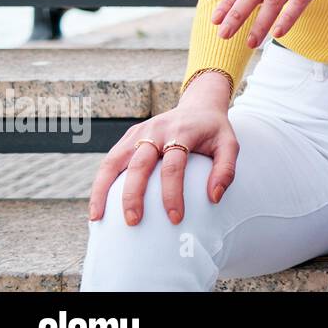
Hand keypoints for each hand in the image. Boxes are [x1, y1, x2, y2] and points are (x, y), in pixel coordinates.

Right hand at [88, 76, 237, 225]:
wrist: (200, 105)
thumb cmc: (214, 131)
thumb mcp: (229, 145)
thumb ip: (226, 170)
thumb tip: (213, 198)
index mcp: (182, 132)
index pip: (174, 166)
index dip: (172, 193)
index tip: (175, 218)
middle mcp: (157, 130)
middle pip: (140, 164)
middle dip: (133, 195)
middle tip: (133, 221)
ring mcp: (140, 132)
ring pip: (114, 160)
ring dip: (103, 189)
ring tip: (98, 217)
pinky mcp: (129, 136)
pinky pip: (110, 160)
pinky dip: (100, 182)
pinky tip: (97, 205)